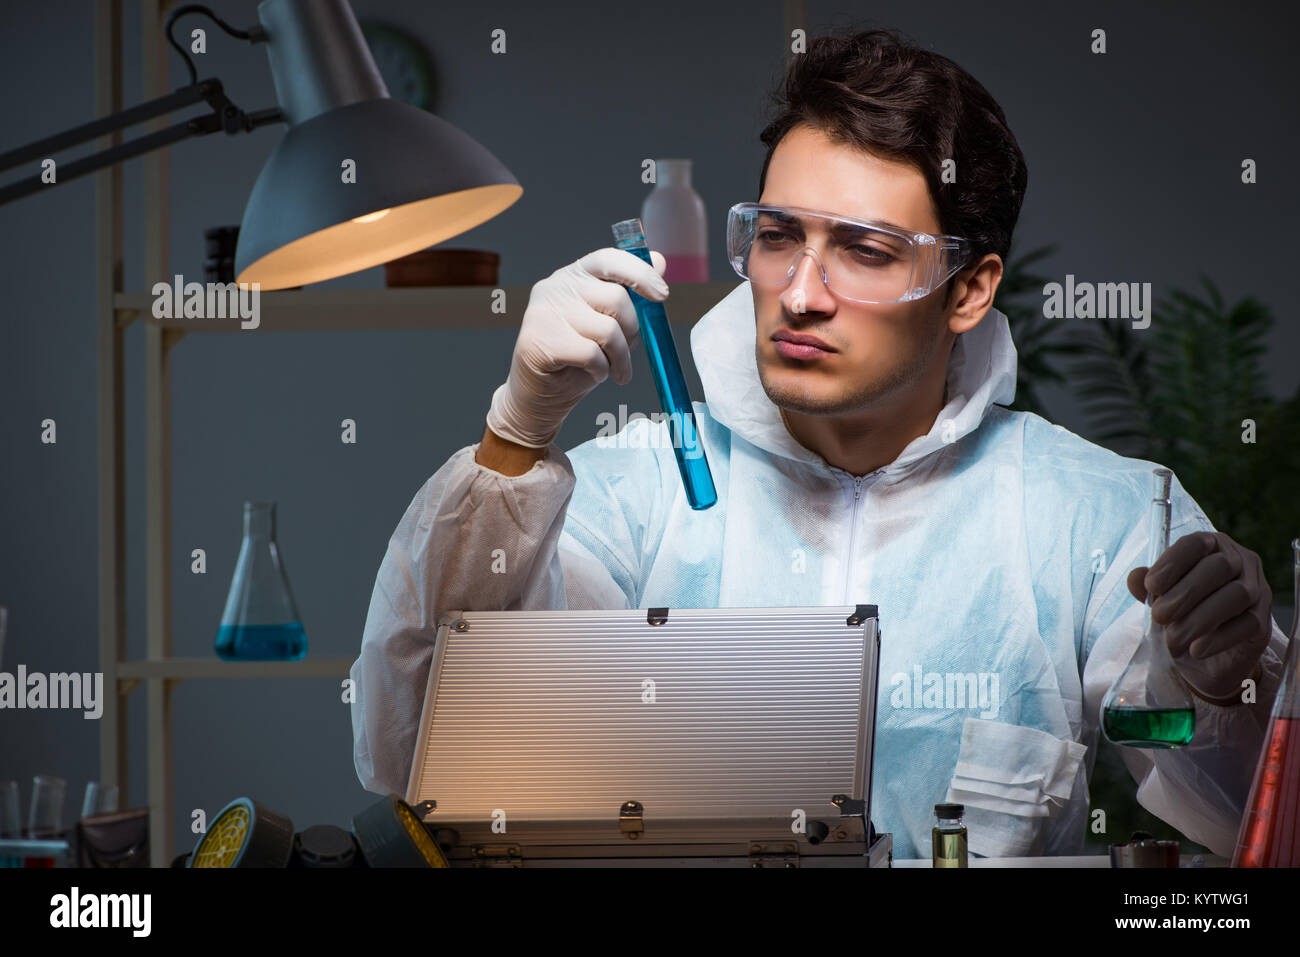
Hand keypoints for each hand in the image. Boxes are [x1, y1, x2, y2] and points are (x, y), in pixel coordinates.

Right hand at [485, 247, 667, 447]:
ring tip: (614, 369)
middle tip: (628, 352)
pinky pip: (591, 354)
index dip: (640, 273)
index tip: (662, 294)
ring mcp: (544, 311)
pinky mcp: (539, 340)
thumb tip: (660, 261)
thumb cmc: (577, 358)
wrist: (541, 395)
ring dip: (620, 358)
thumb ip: (630, 292)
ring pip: (607, 331)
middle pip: (616, 299)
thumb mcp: (609, 322)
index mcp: (574, 275)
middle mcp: (556, 286)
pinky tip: (593, 374)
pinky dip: (601, 371)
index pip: (609, 259)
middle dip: (633, 332)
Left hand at [1126, 531, 1271, 702]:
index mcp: (1211, 546)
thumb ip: (1148, 588)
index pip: (1195, 543)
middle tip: (1159, 616)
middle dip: (1184, 593)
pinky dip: (1219, 638)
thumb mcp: (1161, 599)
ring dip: (1200, 618)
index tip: (1151, 586)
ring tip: (1173, 639)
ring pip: (1235, 595)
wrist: (1208, 656)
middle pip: (1218, 567)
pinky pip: (1248, 624)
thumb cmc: (1182, 613)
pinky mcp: (1264, 620)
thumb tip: (1134, 578)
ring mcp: (1257, 589)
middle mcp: (1240, 561)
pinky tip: (1196, 650)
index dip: (1172, 562)